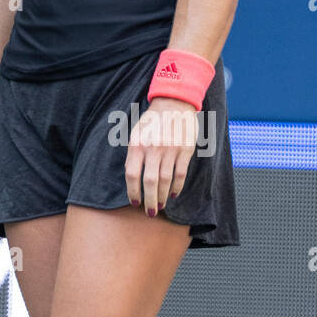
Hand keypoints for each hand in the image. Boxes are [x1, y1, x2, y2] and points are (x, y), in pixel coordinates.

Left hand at [124, 97, 197, 216]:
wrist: (174, 103)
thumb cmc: (152, 120)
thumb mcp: (136, 132)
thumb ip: (133, 153)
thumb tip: (132, 177)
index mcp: (137, 144)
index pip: (132, 174)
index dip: (132, 191)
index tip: (134, 202)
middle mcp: (153, 148)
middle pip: (149, 182)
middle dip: (149, 201)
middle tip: (149, 212)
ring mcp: (170, 150)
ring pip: (165, 181)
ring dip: (162, 197)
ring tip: (160, 206)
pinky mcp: (184, 151)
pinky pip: (180, 174)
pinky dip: (176, 187)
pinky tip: (172, 194)